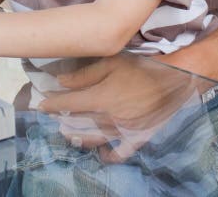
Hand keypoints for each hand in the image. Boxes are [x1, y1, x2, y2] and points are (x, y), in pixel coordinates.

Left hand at [39, 53, 199, 161]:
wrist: (175, 79)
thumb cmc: (142, 66)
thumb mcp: (111, 62)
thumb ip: (84, 74)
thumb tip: (60, 82)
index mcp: (102, 98)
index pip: (69, 105)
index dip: (53, 105)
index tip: (42, 105)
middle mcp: (110, 117)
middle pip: (80, 122)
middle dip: (64, 120)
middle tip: (54, 118)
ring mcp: (124, 130)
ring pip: (95, 138)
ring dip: (79, 137)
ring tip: (69, 135)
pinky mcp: (138, 136)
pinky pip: (121, 152)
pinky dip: (110, 155)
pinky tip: (101, 154)